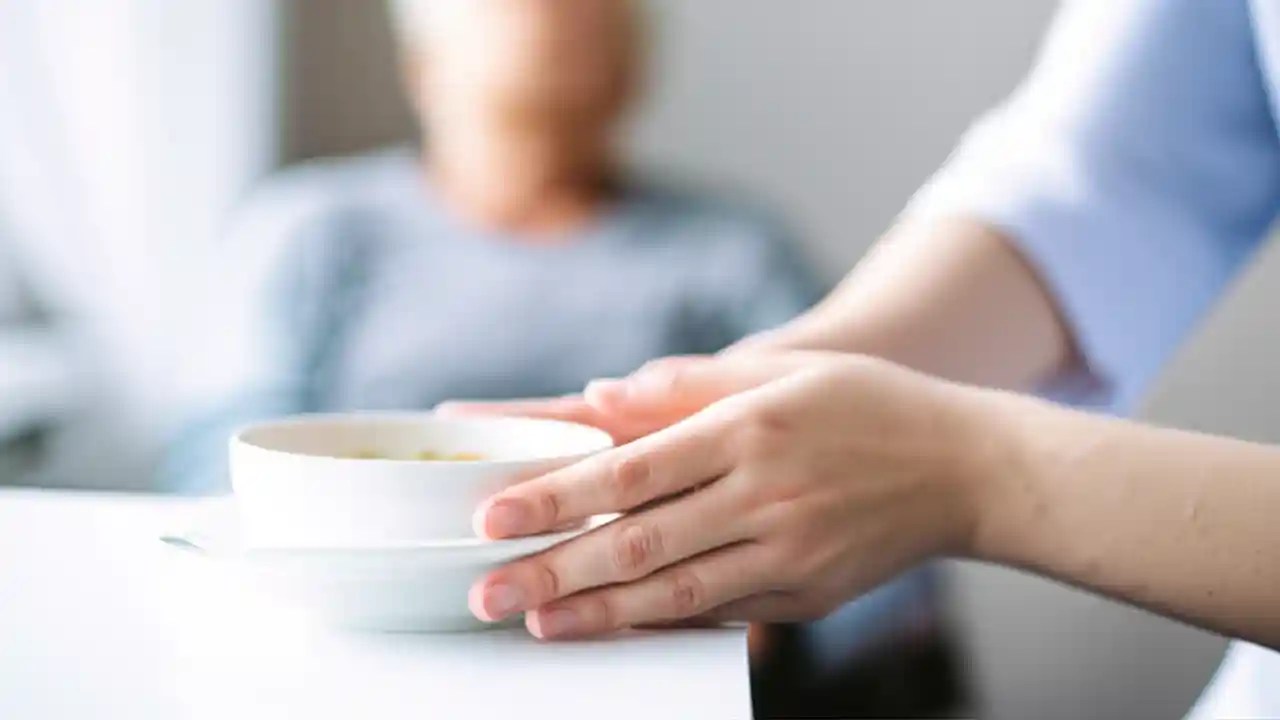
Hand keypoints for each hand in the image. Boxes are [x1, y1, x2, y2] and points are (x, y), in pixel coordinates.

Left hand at [467, 353, 997, 637]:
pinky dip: (666, 624)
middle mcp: (765, 493)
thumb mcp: (783, 370)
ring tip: (535, 624)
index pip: (631, 471)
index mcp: (750, 427)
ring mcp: (789, 550)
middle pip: (640, 542)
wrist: (966, 466)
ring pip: (677, 592)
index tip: (494, 516)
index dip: (557, 497)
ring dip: (598, 614)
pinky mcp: (808, 593)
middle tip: (485, 590)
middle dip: (554, 569)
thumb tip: (600, 395)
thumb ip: (686, 384)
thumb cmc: (866, 403)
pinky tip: (616, 630)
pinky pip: (725, 613)